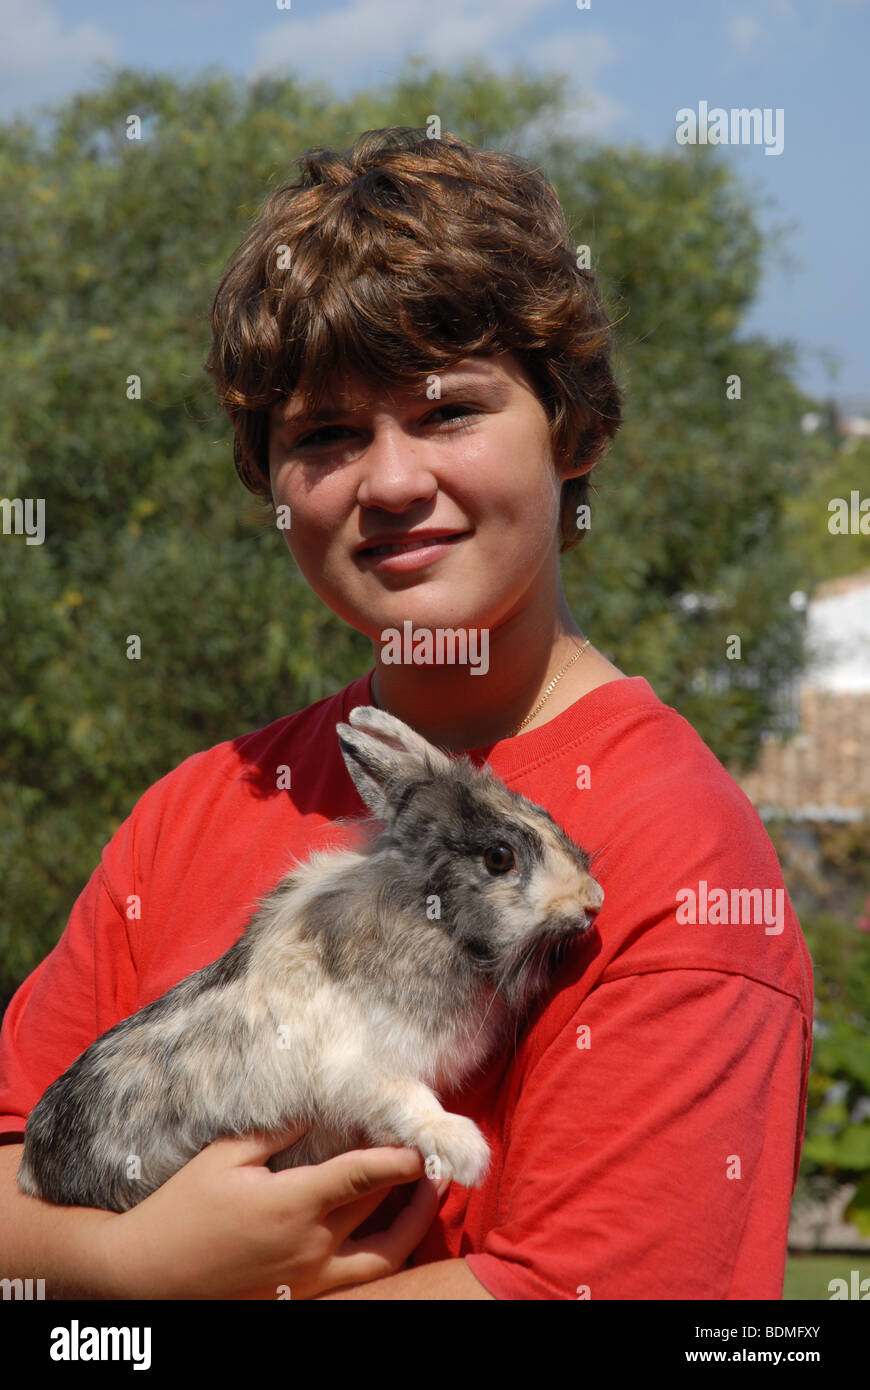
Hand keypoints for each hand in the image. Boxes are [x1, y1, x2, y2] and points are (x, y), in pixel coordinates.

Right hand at [96, 1124, 443, 1299]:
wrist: (149, 1277)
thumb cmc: (182, 1209)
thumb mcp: (223, 1157)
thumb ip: (274, 1130)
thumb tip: (315, 1106)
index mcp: (290, 1206)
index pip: (361, 1177)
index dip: (400, 1157)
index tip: (425, 1140)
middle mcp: (308, 1247)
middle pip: (380, 1210)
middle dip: (414, 1182)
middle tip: (432, 1153)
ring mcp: (309, 1279)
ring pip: (385, 1258)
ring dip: (415, 1226)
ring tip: (430, 1195)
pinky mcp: (302, 1298)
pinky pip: (359, 1278)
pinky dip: (386, 1255)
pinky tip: (392, 1229)